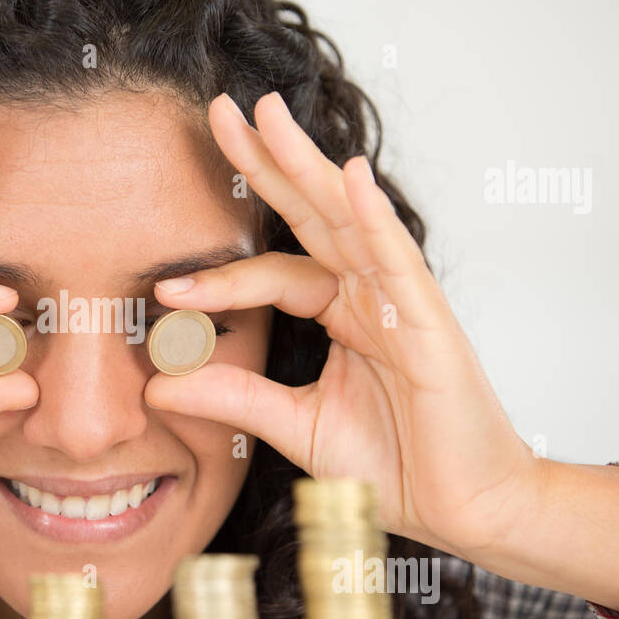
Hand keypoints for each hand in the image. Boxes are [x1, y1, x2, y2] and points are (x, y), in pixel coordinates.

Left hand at [143, 90, 540, 557]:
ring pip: (348, 218)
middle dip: (267, 161)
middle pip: (311, 214)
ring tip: (269, 113)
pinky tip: (349, 175)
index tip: (165, 291)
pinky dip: (374, 217)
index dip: (222, 277)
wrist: (461, 509)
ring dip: (308, 164)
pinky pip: (397, 259)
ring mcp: (402, 300)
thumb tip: (158, 383)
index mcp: (344, 312)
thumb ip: (232, 398)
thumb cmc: (395, 465)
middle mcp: (371, 293)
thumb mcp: (294, 425)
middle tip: (220, 109)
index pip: (275, 273)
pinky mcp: (430, 322)